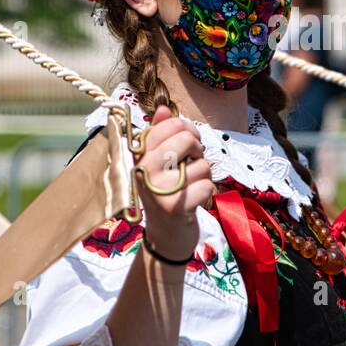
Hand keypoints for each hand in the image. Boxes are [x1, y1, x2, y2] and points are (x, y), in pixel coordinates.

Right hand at [134, 105, 213, 261]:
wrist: (165, 236)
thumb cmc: (165, 194)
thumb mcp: (159, 163)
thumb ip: (161, 134)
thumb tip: (163, 109)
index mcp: (139, 154)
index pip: (169, 124)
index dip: (186, 130)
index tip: (188, 145)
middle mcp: (144, 168)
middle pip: (187, 139)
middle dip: (198, 151)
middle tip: (191, 167)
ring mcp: (157, 188)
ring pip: (201, 164)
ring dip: (203, 176)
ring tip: (189, 188)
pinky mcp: (174, 206)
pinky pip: (206, 185)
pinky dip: (206, 193)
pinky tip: (193, 202)